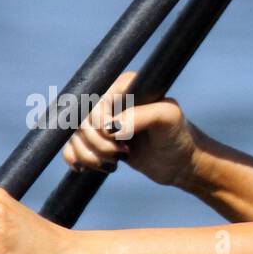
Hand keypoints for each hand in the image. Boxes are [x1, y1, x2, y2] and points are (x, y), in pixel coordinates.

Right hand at [62, 71, 201, 188]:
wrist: (181, 163)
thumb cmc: (178, 137)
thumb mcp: (167, 119)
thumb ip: (140, 116)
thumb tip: (110, 127)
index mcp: (125, 87)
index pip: (95, 101)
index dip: (100, 122)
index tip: (117, 137)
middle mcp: (110, 102)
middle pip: (82, 121)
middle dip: (99, 143)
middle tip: (123, 152)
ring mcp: (102, 123)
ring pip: (75, 137)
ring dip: (90, 155)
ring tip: (115, 161)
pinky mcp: (98, 142)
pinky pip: (71, 148)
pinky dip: (78, 160)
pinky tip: (98, 167)